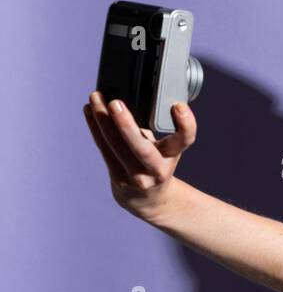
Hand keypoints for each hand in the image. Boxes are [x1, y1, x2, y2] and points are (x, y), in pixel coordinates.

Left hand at [83, 91, 196, 222]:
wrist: (149, 200)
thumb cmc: (157, 162)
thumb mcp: (165, 147)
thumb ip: (156, 126)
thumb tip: (133, 91)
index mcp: (173, 156)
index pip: (184, 140)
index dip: (185, 124)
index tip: (179, 106)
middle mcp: (157, 169)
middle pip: (142, 149)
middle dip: (126, 126)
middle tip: (115, 103)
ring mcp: (135, 177)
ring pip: (116, 147)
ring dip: (102, 120)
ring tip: (95, 98)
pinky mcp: (117, 177)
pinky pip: (104, 149)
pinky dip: (95, 127)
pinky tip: (89, 110)